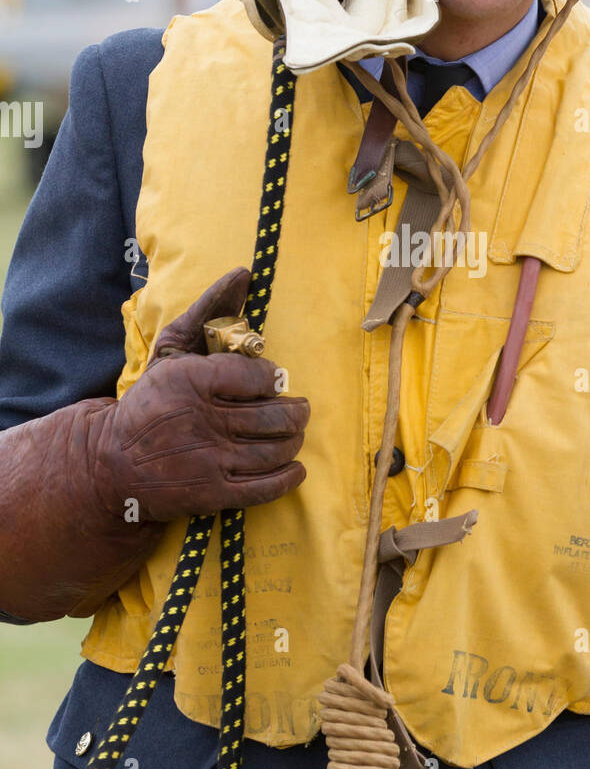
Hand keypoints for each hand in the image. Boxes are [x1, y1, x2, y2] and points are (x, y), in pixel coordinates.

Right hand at [89, 267, 309, 520]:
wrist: (113, 464)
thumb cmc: (151, 401)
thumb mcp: (172, 351)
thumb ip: (209, 311)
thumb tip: (244, 274)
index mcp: (192, 379)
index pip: (260, 375)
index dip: (272, 378)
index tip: (270, 382)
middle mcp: (202, 419)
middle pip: (277, 415)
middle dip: (295, 412)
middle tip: (297, 409)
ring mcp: (210, 460)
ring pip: (277, 448)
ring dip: (294, 440)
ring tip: (292, 434)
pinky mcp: (213, 494)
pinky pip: (267, 487)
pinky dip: (289, 477)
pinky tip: (294, 468)